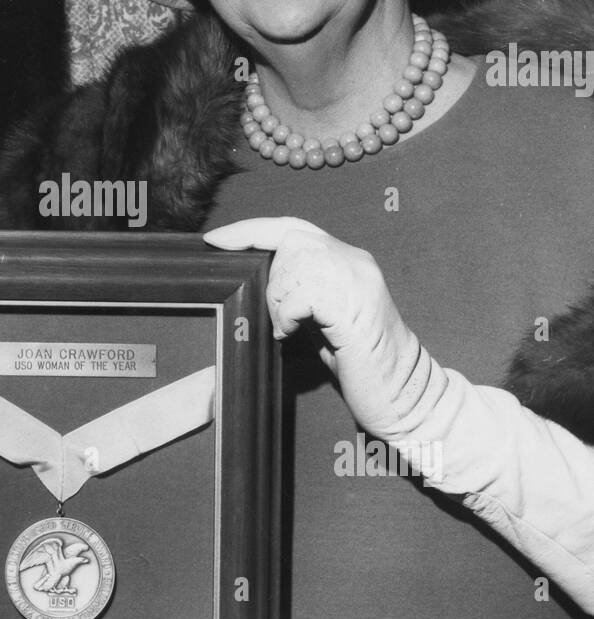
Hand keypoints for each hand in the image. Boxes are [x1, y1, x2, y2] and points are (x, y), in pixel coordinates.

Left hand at [205, 216, 431, 439]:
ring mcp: (355, 278)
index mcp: (348, 258)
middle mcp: (353, 259)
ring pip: (289, 267)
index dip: (250, 229)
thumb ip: (299, 289)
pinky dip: (287, 319)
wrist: (403, 392)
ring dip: (279, 303)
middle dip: (270, 280)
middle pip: (286, 242)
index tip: (215, 239)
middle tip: (282, 316)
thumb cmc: (360, 362)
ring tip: (296, 328)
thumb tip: (254, 278)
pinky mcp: (351, 304)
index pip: (292, 226)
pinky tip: (296, 335)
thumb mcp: (324, 315)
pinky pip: (297, 297)